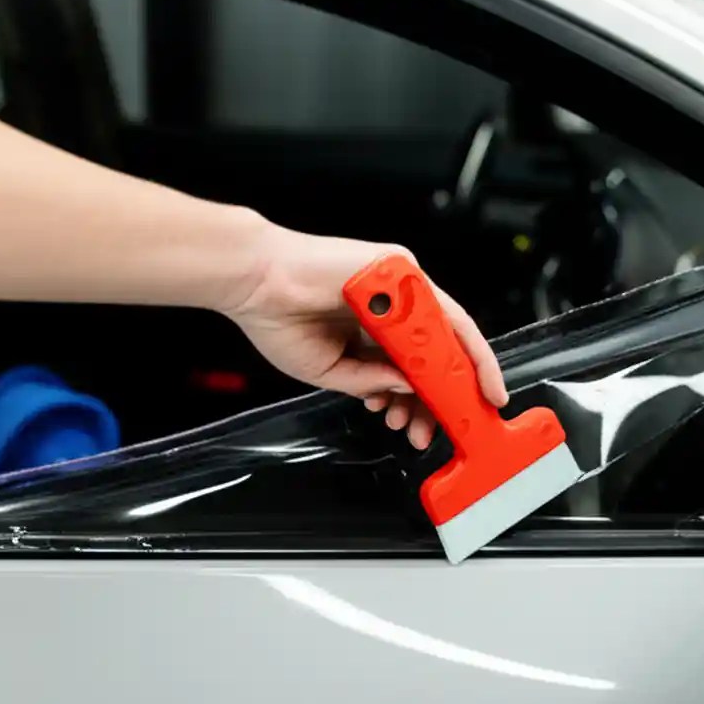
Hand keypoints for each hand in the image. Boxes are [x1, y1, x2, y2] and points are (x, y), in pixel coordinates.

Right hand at [220, 225, 508, 449]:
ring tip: (412, 420)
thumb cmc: (279, 319)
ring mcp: (399, 286)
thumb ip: (369, 381)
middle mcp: (392, 306)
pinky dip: (452, 345)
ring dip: (439, 383)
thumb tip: (407, 389)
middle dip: (431, 400)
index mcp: (374, 327)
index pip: (412, 363)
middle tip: (423, 433)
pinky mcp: (402, 269)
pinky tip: (444, 381)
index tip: (430, 428)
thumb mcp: (330, 370)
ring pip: (441, 336)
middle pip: (431, 354)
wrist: (252, 283)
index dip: (424, 398)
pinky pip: (441, 310)